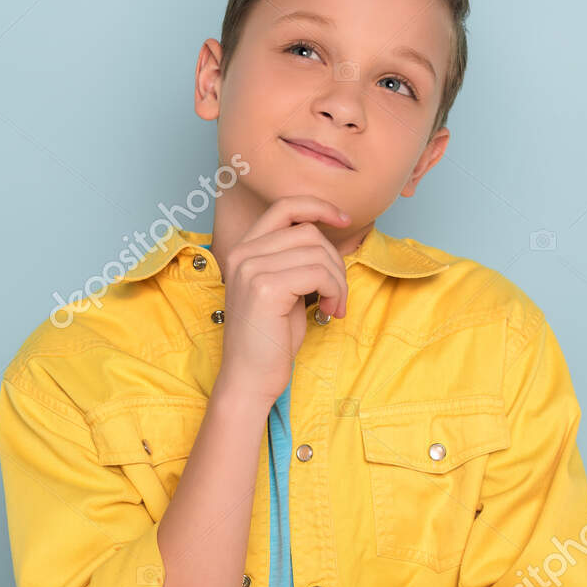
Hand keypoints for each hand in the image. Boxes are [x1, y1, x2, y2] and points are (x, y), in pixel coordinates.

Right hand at [213, 195, 351, 405]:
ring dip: (338, 280)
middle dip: (335, 261)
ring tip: (334, 305)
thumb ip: (297, 260)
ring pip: (317, 252)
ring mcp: (251, 269)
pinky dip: (335, 290)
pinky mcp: (265, 288)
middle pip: (308, 232)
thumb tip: (330, 241)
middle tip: (337, 294)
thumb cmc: (270, 340)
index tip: (343, 220)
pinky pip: (319, 273)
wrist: (249, 379)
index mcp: (243, 250)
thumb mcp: (284, 290)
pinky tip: (330, 310)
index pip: (285, 207)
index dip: (318, 207)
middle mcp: (243, 254)